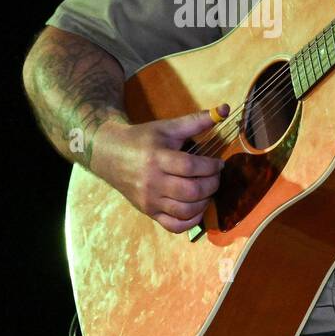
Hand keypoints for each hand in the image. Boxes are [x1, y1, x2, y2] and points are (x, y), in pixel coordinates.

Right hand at [89, 106, 228, 232]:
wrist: (109, 154)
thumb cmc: (142, 139)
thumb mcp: (167, 127)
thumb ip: (196, 120)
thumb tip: (225, 109)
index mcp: (156, 158)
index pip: (190, 166)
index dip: (211, 166)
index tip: (219, 163)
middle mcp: (152, 182)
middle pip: (191, 191)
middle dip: (212, 184)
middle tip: (216, 176)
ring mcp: (149, 200)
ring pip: (185, 210)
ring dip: (205, 202)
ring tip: (208, 190)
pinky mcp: (148, 212)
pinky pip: (174, 226)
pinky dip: (191, 221)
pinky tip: (198, 207)